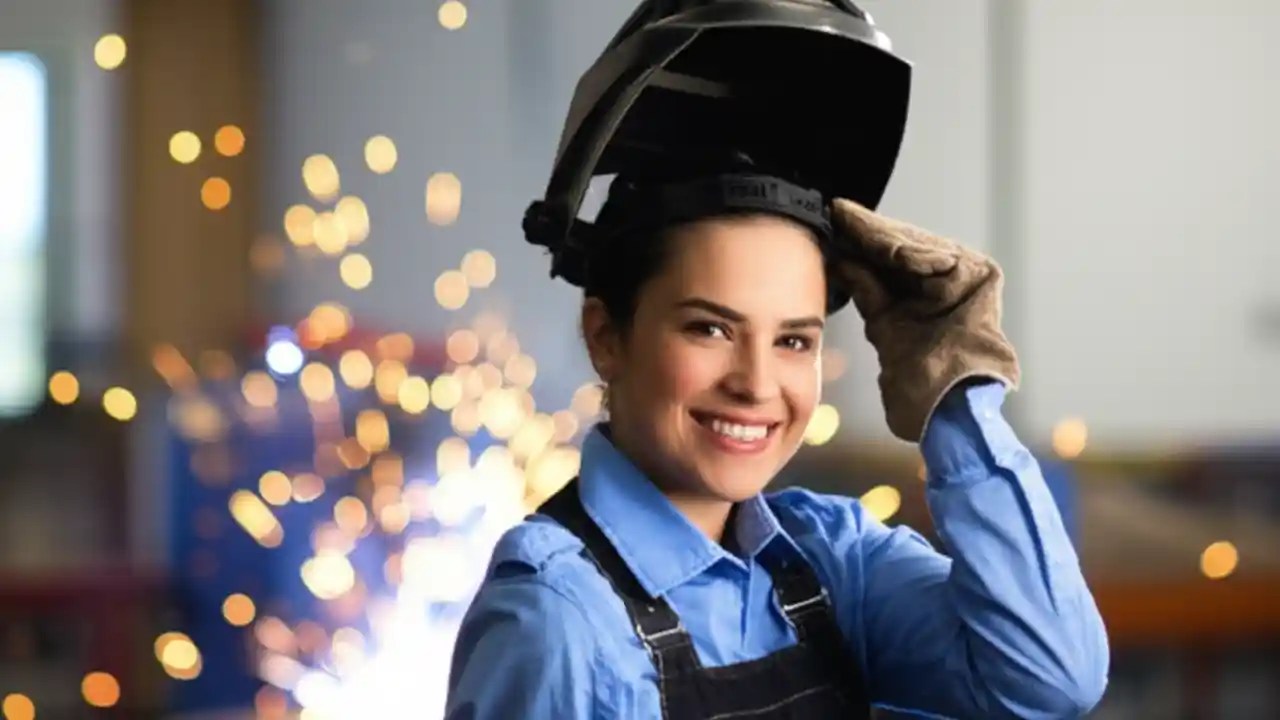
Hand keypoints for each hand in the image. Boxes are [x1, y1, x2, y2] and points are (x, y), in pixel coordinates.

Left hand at [829, 198, 1019, 441]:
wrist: (947, 406)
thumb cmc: (916, 382)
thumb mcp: (882, 323)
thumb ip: (866, 290)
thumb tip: (839, 258)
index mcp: (924, 297)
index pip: (887, 260)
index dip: (859, 241)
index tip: (832, 219)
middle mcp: (947, 284)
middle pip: (902, 247)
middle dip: (867, 231)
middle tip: (838, 211)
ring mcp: (968, 278)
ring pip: (918, 247)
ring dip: (883, 236)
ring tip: (854, 222)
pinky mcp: (985, 275)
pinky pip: (941, 258)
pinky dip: (914, 253)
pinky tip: (887, 247)